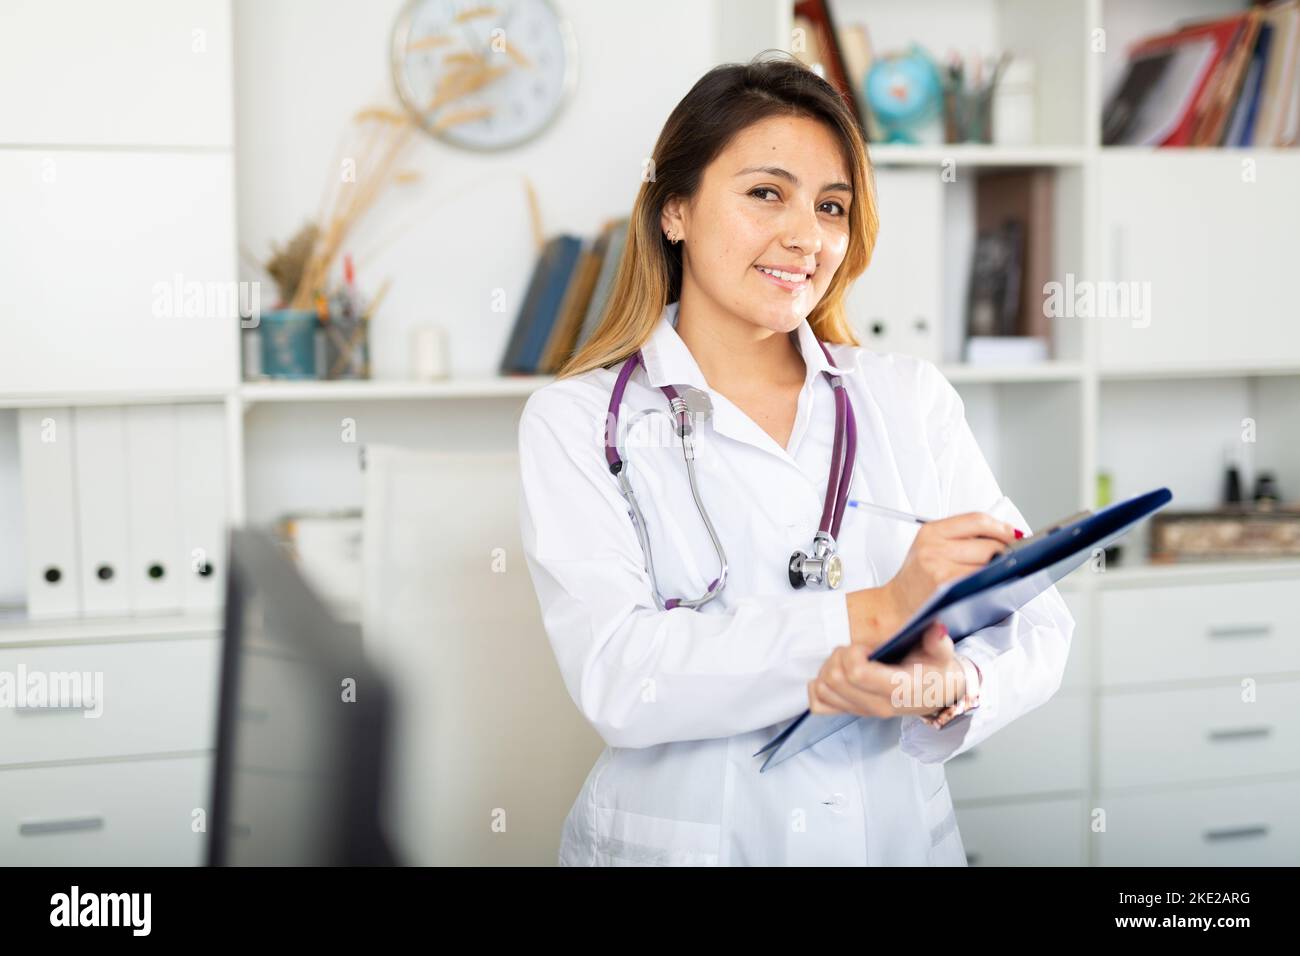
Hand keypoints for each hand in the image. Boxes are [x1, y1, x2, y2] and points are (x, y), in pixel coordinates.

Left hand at [808, 620, 963, 718]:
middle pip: (834, 679)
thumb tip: (935, 629)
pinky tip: (835, 673)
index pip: (856, 673)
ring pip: (823, 690)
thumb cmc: (936, 672)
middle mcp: (876, 704)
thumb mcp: (944, 654)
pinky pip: (819, 704)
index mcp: (897, 689)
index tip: (866, 647)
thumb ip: (938, 641)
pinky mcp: (852, 711)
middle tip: (856, 650)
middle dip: (839, 656)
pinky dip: (819, 686)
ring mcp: (862, 710)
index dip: (853, 653)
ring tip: (847, 659)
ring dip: (828, 667)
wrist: (938, 694)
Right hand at [882, 511, 1020, 622]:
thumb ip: (961, 537)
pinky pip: (980, 580)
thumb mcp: (930, 547)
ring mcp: (938, 567)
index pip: (977, 520)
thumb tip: (1006, 533)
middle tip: (1010, 559)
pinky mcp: (945, 586)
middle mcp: (932, 547)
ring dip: (1000, 569)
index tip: (1012, 535)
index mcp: (930, 532)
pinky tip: (991, 585)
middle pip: (988, 543)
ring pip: (987, 563)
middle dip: (1005, 552)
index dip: (1001, 528)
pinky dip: (991, 582)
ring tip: (999, 573)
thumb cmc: (917, 579)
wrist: (894, 606)